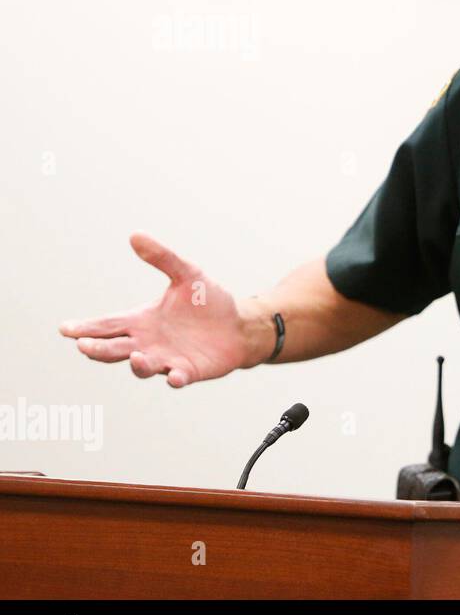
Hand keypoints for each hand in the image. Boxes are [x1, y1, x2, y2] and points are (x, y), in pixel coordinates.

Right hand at [58, 233, 258, 387]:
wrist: (238, 325)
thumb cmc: (208, 301)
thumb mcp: (186, 274)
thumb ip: (162, 258)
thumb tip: (136, 235)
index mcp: (141, 321)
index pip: (107, 325)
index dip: (86, 327)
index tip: (65, 328)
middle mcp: (148, 343)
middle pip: (116, 349)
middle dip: (99, 349)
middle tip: (83, 345)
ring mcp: (166, 360)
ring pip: (143, 366)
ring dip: (137, 364)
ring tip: (135, 356)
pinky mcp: (188, 371)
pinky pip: (177, 378)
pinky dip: (174, 379)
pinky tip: (174, 377)